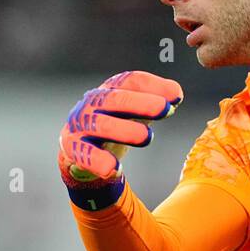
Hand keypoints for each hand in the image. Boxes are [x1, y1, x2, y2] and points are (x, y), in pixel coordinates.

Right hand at [59, 71, 183, 185]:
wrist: (81, 151)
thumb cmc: (114, 125)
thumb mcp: (136, 112)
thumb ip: (155, 103)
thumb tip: (176, 94)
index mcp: (111, 90)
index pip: (130, 81)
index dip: (153, 85)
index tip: (176, 95)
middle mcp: (93, 103)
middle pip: (116, 99)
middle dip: (141, 103)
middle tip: (165, 109)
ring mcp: (81, 125)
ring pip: (101, 125)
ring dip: (125, 129)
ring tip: (147, 136)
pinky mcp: (72, 148)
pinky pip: (85, 154)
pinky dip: (99, 161)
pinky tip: (115, 169)